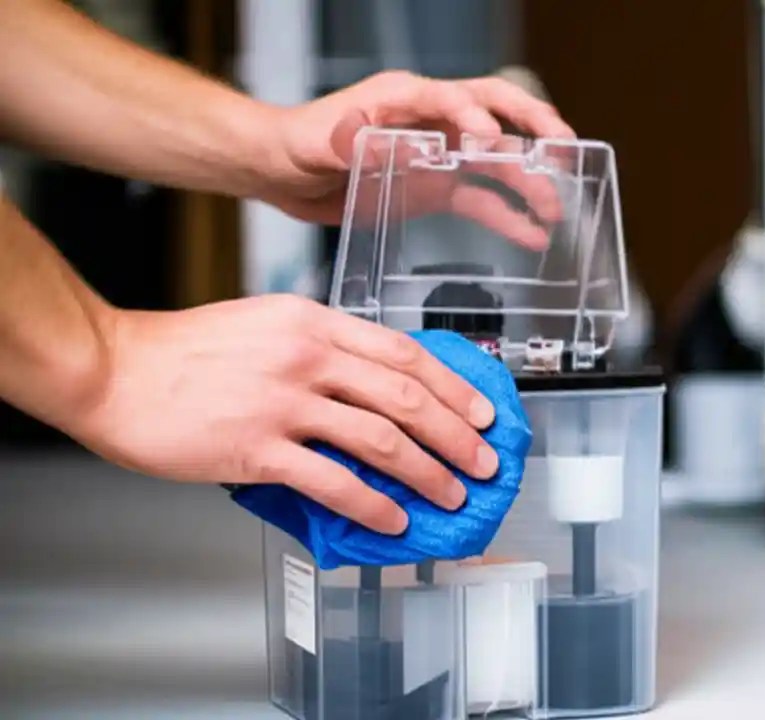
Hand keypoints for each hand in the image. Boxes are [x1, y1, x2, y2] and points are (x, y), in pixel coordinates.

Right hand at [74, 295, 500, 534]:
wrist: (114, 370)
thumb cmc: (184, 352)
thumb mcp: (266, 325)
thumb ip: (320, 348)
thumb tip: (373, 386)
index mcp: (313, 322)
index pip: (403, 353)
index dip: (453, 386)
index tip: (482, 411)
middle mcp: (306, 356)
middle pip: (406, 398)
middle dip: (456, 435)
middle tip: (483, 462)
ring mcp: (283, 402)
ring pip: (381, 440)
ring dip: (427, 473)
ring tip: (451, 496)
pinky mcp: (257, 448)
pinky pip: (333, 481)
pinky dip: (373, 504)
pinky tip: (394, 519)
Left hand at [257, 71, 575, 247]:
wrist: (280, 170)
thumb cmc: (299, 140)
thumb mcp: (330, 139)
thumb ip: (373, 142)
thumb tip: (420, 148)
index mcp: (406, 97)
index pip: (457, 96)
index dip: (478, 117)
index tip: (492, 141)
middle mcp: (432, 119)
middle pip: (498, 112)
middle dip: (534, 127)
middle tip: (564, 146)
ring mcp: (439, 153)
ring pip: (498, 161)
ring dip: (529, 181)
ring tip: (556, 205)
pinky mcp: (435, 187)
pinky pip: (481, 199)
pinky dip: (508, 216)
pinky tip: (531, 233)